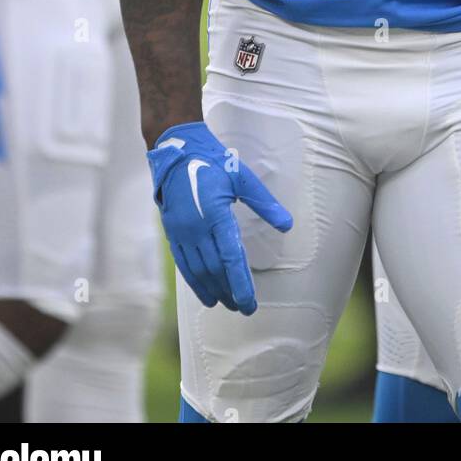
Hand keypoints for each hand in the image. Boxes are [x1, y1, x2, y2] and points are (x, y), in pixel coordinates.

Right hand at [148, 121, 292, 312]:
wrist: (177, 152)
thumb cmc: (213, 163)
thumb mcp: (242, 177)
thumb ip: (264, 203)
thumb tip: (287, 225)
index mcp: (215, 214)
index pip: (230, 258)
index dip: (240, 283)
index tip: (249, 303)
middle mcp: (196, 228)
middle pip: (214, 270)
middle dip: (230, 291)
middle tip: (245, 308)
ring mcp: (181, 232)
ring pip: (198, 271)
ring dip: (213, 290)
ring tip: (228, 304)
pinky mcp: (172, 232)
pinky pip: (184, 264)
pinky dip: (195, 282)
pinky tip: (205, 293)